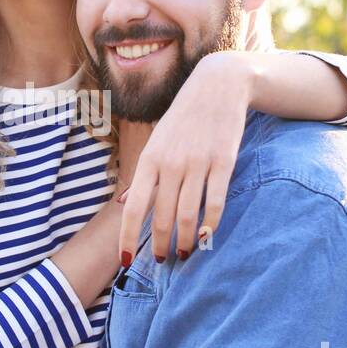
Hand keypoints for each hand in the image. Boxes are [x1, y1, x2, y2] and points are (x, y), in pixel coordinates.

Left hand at [118, 52, 249, 264]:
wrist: (217, 86)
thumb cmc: (183, 118)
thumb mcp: (156, 142)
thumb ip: (143, 175)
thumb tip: (123, 205)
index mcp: (150, 159)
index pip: (134, 208)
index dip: (127, 237)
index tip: (126, 261)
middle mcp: (171, 163)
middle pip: (161, 217)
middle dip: (159, 245)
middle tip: (162, 261)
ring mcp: (198, 163)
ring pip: (187, 215)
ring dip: (183, 241)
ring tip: (183, 254)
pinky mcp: (223, 162)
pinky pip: (215, 202)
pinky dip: (209, 225)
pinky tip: (205, 237)